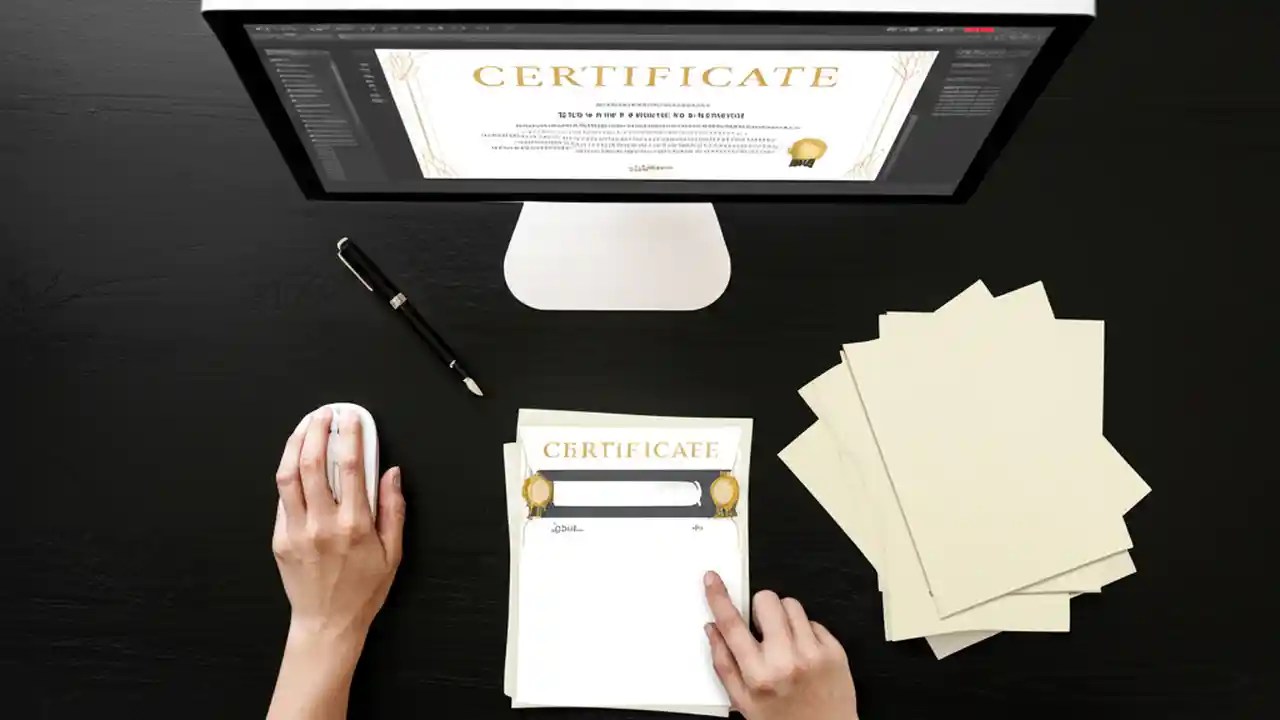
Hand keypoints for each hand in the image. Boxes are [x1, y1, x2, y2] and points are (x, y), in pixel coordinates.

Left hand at [268, 407, 404, 719]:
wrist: (328, 623)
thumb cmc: (363, 590)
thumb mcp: (394, 552)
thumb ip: (393, 509)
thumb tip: (391, 473)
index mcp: (354, 525)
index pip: (350, 466)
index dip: (350, 435)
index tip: (352, 418)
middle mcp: (322, 524)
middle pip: (312, 463)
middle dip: (316, 431)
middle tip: (323, 414)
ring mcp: (297, 531)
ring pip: (288, 476)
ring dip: (295, 445)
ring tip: (303, 428)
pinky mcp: (281, 539)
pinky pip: (282, 499)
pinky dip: (288, 475)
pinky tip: (295, 462)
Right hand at [704, 571, 857, 719]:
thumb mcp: (743, 702)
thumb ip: (724, 663)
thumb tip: (712, 628)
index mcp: (758, 675)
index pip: (732, 626)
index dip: (719, 598)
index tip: (713, 579)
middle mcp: (786, 661)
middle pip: (767, 601)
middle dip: (761, 607)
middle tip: (763, 627)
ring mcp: (813, 654)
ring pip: (792, 605)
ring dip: (785, 617)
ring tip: (786, 642)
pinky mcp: (834, 651)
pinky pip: (814, 620)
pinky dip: (806, 631)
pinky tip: (804, 652)